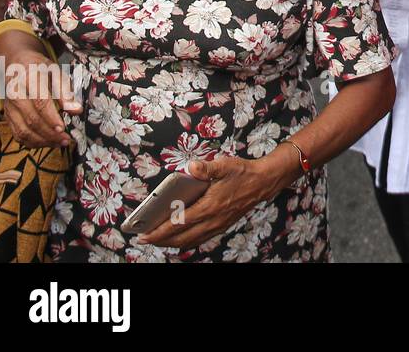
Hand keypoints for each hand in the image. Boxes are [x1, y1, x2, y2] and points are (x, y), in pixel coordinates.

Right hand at [0, 51, 79, 149]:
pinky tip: (47, 142)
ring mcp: (9, 107)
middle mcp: (15, 95)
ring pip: (23, 131)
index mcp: (28, 79)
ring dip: (42, 141)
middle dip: (50, 133)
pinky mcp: (7, 116)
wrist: (16, 64)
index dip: (51, 117)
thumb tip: (76, 110)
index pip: (40, 102)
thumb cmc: (39, 67)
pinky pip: (17, 134)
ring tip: (60, 143)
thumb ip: (65, 90)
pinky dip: (32, 142)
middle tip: (67, 139)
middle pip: (31, 120)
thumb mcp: (55, 71)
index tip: (64, 128)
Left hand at [140, 152, 294, 249]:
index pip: (179, 223)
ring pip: (190, 241)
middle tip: (144, 239)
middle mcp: (213, 220)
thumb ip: (206, 167)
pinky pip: (200, 239)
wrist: (264, 182)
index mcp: (210, 206)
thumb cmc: (244, 173)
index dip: (159, 230)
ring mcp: (218, 225)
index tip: (144, 233)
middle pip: (181, 237)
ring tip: (158, 240)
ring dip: (172, 243)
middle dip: (161, 240)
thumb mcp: (225, 165)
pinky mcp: (222, 225)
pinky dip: (186, 241)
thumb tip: (191, 167)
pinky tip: (180, 238)